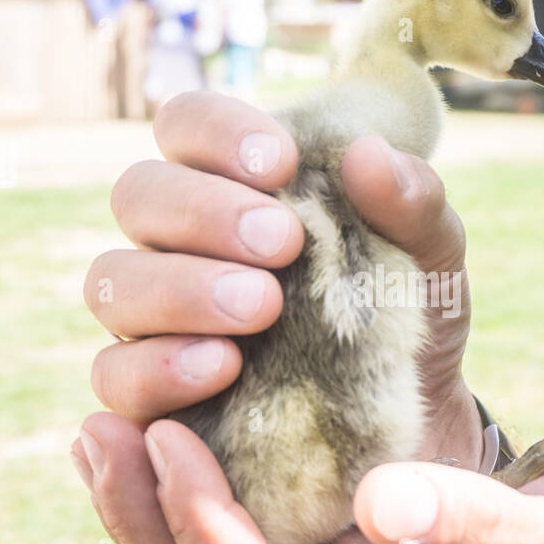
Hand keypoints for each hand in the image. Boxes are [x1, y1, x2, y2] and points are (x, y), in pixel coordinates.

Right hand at [84, 89, 479, 460]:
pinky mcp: (150, 396)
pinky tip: (223, 366)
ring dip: (180, 287)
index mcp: (232, 184)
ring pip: (112, 283)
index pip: (184, 125)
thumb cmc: (407, 313)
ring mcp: (154, 319)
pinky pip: (115, 374)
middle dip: (203, 211)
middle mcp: (177, 244)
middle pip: (137, 195)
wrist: (415, 418)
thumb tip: (369, 155)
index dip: (216, 131)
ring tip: (260, 307)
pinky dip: (161, 366)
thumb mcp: (431, 257)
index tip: (281, 161)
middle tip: (281, 242)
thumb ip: (412, 202)